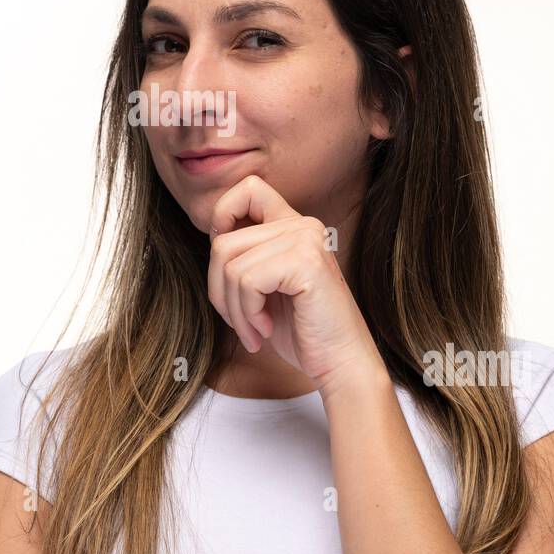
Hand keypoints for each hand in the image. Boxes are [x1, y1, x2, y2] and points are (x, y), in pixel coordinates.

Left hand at [207, 174, 389, 400]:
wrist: (340, 364)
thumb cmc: (301, 332)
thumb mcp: (265, 287)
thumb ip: (245, 257)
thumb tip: (213, 235)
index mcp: (293, 225)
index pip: (248, 188)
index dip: (222, 218)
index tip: (226, 266)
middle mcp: (302, 225)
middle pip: (223, 242)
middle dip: (219, 291)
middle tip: (241, 323)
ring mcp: (306, 240)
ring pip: (230, 266)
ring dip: (234, 310)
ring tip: (255, 331)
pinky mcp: (305, 263)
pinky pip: (246, 282)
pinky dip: (247, 314)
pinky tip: (266, 331)